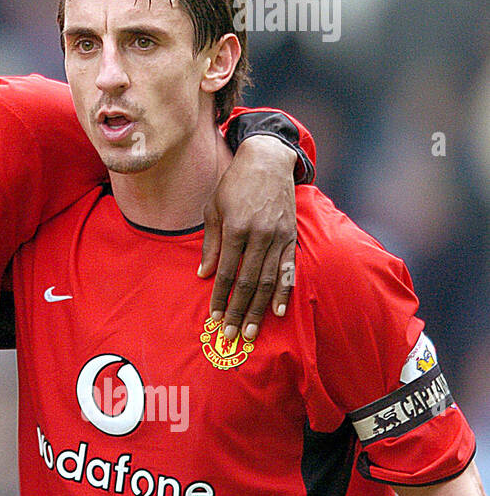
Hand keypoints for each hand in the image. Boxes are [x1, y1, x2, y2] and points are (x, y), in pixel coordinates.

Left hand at [199, 135, 297, 340]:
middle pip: (248, 282)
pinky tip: (277, 310)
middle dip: (239, 310)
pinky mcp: (291, 237)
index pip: (225, 271)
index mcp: (235, 228)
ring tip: (251, 330)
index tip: (214, 316)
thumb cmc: (233, 184)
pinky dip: (283, 291)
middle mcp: (259, 235)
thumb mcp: (213, 208)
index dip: (219, 296)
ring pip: (268, 281)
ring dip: (258, 308)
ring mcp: (278, 237)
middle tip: (232, 334)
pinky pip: (288, 269)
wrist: (267, 161)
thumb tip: (204, 274)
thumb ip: (211, 243)